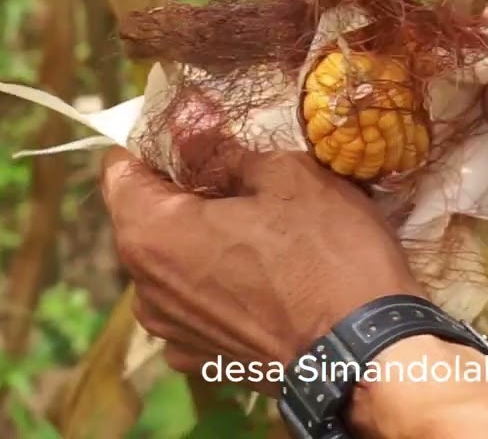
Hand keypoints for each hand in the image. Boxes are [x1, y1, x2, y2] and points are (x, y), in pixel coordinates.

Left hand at [100, 147, 422, 391]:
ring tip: (259, 227)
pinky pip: (197, 303)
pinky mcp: (203, 360)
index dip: (156, 143)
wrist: (368, 354)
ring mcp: (172, 332)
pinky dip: (220, 283)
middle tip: (239, 173)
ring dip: (203, 238)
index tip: (198, 133)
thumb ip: (224, 150)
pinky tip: (266, 275)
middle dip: (183, 190)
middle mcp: (144, 290)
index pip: (119, 170)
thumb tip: (193, 127)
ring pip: (173, 262)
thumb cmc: (327, 255)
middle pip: (145, 218)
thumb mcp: (285, 175)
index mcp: (149, 235)